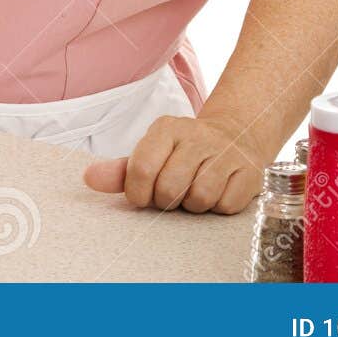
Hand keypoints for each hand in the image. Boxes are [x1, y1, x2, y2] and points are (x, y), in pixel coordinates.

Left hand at [83, 113, 265, 214]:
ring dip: (193, 205)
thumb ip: (120, 170)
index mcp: (165, 129)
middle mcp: (196, 136)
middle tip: (171, 194)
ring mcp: (225, 152)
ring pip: (199, 198)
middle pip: (169, 188)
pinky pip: (225, 206)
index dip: (138, 193)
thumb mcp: (151, 153)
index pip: (141, 168)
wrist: (235, 135)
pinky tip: (218, 192)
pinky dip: (218, 207)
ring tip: (194, 191)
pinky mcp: (249, 171)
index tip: (142, 196)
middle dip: (166, 201)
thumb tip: (89, 178)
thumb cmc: (183, 152)